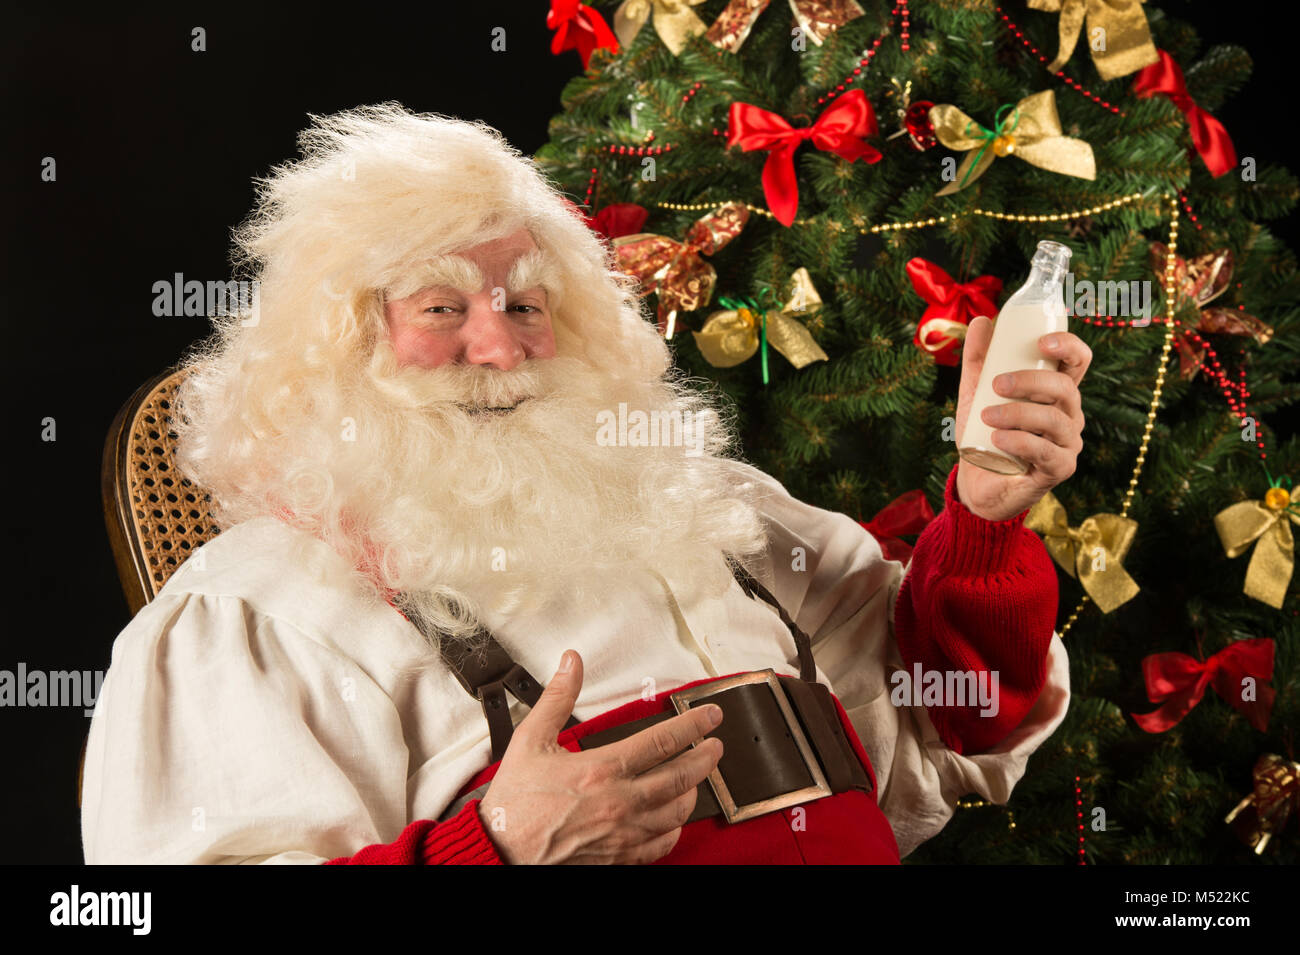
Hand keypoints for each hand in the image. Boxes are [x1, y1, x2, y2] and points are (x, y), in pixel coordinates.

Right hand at [476, 650, 723, 864]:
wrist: (501, 852)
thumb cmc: (515, 801)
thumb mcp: (531, 740)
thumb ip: (557, 698)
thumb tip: (571, 663)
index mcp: (603, 770)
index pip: (663, 741)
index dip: (694, 725)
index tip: (711, 716)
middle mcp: (620, 803)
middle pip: (682, 776)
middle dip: (706, 757)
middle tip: (716, 745)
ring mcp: (623, 834)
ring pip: (678, 811)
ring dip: (694, 790)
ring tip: (697, 776)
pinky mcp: (620, 857)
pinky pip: (663, 844)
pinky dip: (676, 828)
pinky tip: (674, 817)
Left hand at [954, 317, 1090, 522]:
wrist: (976, 479)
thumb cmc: (984, 430)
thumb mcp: (975, 391)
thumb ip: (977, 358)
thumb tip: (981, 320)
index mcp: (1056, 391)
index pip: (1078, 361)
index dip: (1069, 345)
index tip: (1041, 341)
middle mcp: (1069, 414)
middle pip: (1065, 388)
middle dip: (1031, 381)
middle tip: (997, 384)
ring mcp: (1068, 443)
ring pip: (1055, 420)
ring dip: (1019, 413)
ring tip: (987, 416)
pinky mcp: (1060, 468)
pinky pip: (1047, 451)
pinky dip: (1020, 441)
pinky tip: (998, 438)